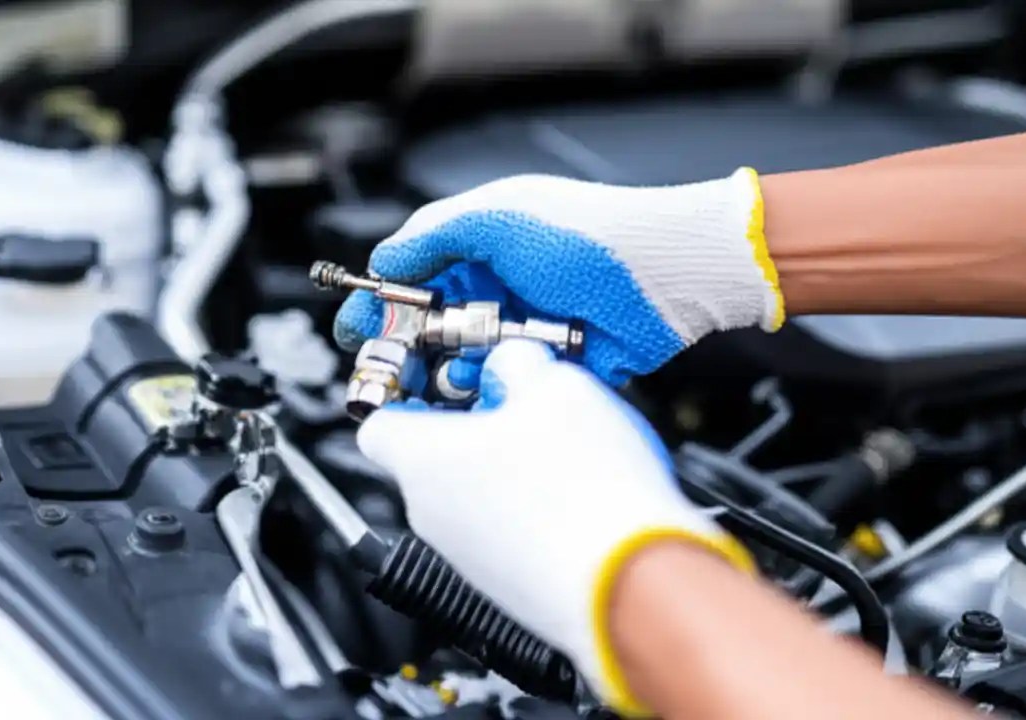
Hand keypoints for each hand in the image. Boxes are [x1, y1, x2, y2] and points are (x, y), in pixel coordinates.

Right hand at [334, 169, 785, 387]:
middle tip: (388, 369)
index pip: (413, 274)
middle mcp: (499, 282)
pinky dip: (491, 388)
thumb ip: (433, 236)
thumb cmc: (594, 237)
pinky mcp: (550, 362)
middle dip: (407, 347)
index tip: (355, 328)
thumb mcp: (499, 219)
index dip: (380, 303)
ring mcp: (524, 323)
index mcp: (481, 242)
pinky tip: (488, 385)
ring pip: (464, 360)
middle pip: (431, 324)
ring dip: (451, 370)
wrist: (670, 277)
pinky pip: (504, 384)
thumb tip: (384, 259)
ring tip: (450, 375)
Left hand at [356, 339, 753, 716]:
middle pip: (432, 456)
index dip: (409, 392)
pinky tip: (582, 493)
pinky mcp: (507, 584)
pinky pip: (508, 532)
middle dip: (476, 424)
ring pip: (473, 495)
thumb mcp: (555, 386)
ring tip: (565, 446)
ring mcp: (468, 557)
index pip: (377, 422)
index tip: (443, 375)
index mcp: (420, 460)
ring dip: (509, 466)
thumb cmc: (586, 493)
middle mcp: (431, 515)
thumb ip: (517, 363)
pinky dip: (536, 508)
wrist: (633, 590)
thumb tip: (510, 363)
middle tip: (521, 401)